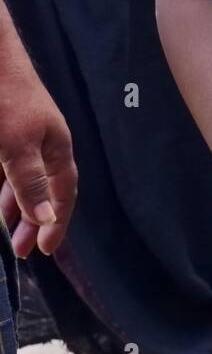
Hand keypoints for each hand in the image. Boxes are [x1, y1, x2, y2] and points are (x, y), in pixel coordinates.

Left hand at [0, 70, 76, 257]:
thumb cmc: (6, 102)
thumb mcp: (16, 148)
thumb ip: (30, 184)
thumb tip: (48, 221)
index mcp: (55, 148)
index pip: (63, 194)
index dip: (57, 223)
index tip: (46, 251)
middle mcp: (44, 144)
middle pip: (44, 189)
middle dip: (34, 221)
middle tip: (20, 250)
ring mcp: (24, 136)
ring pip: (23, 179)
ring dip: (15, 206)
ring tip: (5, 229)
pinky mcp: (5, 131)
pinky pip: (7, 167)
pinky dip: (2, 185)